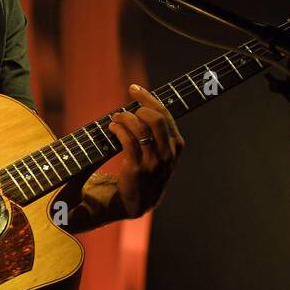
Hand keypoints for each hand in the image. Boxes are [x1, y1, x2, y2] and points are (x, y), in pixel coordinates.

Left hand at [106, 84, 184, 218]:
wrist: (139, 201)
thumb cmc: (148, 172)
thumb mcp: (162, 153)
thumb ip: (158, 133)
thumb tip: (143, 104)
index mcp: (176, 146)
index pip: (165, 114)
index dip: (148, 98)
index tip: (134, 88)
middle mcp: (168, 153)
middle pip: (156, 118)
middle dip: (139, 105)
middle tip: (126, 105)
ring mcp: (153, 162)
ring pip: (141, 128)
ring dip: (125, 118)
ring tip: (116, 118)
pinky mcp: (137, 169)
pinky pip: (128, 141)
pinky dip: (118, 130)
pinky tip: (113, 128)